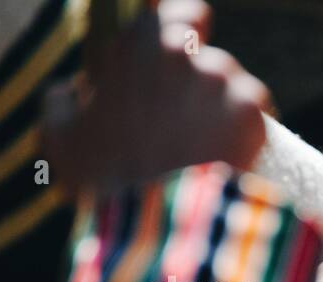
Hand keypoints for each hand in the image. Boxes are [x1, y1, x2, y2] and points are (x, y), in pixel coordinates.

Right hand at [41, 1, 269, 189]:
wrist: (159, 220)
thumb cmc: (107, 179)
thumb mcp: (62, 139)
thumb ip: (62, 104)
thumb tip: (66, 93)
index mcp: (141, 45)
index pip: (183, 13)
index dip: (191, 31)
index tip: (193, 52)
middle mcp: (184, 52)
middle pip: (212, 61)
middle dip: (207, 87)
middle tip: (195, 123)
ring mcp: (221, 79)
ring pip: (237, 89)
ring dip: (228, 113)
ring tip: (212, 153)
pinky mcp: (252, 111)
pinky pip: (260, 116)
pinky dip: (252, 134)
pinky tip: (237, 156)